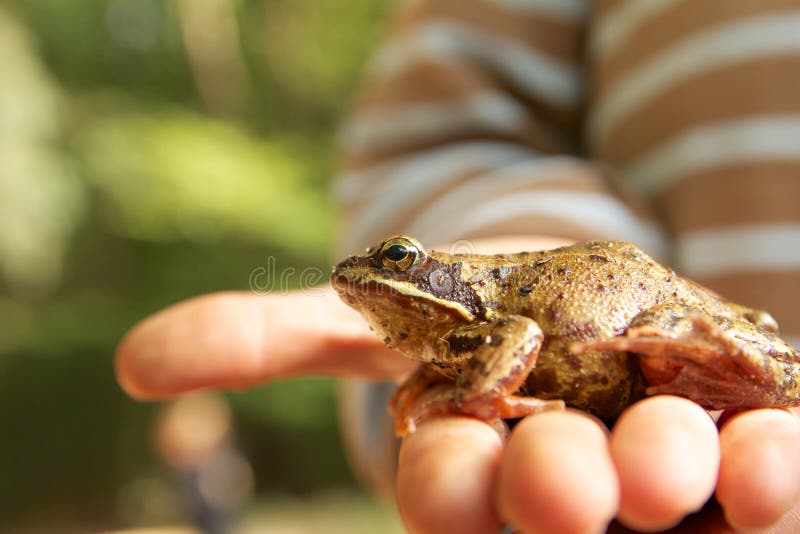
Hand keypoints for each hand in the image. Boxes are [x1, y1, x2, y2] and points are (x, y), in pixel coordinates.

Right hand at [116, 237, 799, 533]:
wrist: (587, 295)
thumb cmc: (469, 313)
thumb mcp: (369, 316)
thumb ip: (266, 337)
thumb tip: (136, 363)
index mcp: (473, 467)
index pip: (451, 496)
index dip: (452, 488)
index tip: (463, 466)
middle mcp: (560, 489)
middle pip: (554, 506)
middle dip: (556, 491)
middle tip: (571, 476)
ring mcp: (653, 477)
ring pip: (664, 499)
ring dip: (668, 477)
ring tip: (675, 457)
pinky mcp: (737, 446)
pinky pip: (764, 475)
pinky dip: (771, 472)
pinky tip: (768, 456)